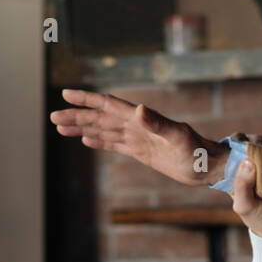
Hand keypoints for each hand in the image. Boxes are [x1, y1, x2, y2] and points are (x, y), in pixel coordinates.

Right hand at [50, 89, 228, 186]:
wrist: (208, 166)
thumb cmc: (197, 151)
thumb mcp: (178, 137)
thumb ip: (157, 123)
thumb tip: (138, 110)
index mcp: (141, 119)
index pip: (108, 105)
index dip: (87, 100)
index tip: (66, 94)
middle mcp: (136, 125)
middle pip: (100, 118)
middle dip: (76, 116)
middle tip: (53, 118)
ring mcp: (138, 138)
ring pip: (104, 130)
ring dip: (82, 127)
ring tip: (61, 128)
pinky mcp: (141, 152)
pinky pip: (115, 144)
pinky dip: (99, 141)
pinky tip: (85, 139)